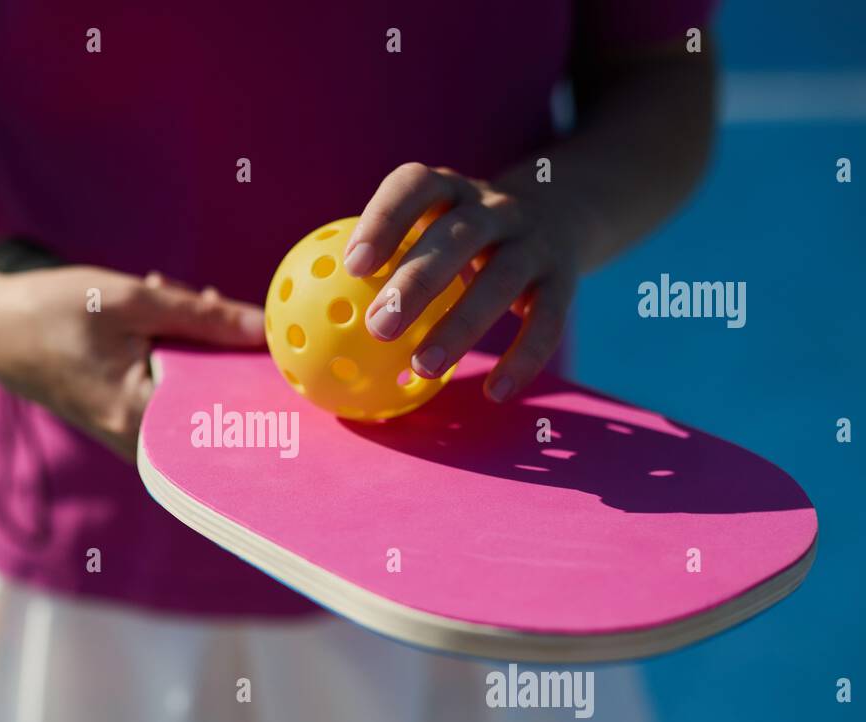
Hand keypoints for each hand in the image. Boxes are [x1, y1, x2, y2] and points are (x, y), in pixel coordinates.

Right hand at [0, 266, 264, 459]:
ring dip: (190, 341)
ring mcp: (133, 438)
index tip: (274, 342)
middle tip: (198, 296)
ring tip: (158, 295)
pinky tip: (152, 314)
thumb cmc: (50, 312)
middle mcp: (141, 443)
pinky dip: (171, 352)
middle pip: (213, 398)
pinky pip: (170, 390)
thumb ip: (204, 317)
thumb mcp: (132, 301)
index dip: (254, 370)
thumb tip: (265, 330)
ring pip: (192, 390)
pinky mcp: (126, 424)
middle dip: (216, 343)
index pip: (227, 406)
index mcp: (142, 417)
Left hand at [344, 163, 585, 401]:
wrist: (559, 213)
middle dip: (416, 281)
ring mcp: (534, 241)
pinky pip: (547, 320)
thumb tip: (301, 324)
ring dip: (461, 325)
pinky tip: (494, 393)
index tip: (352, 266)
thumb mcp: (426, 227)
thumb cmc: (458, 237)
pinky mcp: (564, 279)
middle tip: (378, 328)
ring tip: (422, 367)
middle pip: (456, 237)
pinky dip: (523, 357)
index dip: (383, 221)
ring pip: (501, 279)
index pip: (414, 186)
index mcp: (448, 189)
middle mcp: (494, 207)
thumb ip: (377, 263)